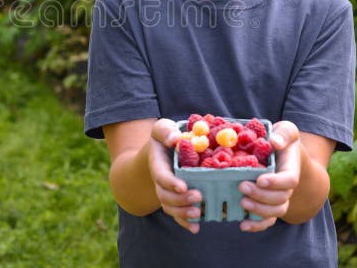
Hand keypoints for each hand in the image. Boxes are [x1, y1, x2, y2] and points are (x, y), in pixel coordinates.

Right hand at [148, 118, 202, 233]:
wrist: (160, 153)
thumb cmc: (165, 139)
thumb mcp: (162, 128)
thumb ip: (165, 131)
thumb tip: (175, 139)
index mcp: (158, 165)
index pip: (161, 176)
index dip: (170, 183)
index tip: (182, 186)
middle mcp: (161, 182)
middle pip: (165, 196)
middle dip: (180, 200)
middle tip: (198, 197)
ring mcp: (167, 193)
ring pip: (170, 208)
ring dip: (183, 213)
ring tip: (198, 213)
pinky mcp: (176, 200)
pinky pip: (177, 215)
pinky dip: (185, 223)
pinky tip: (196, 228)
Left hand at [237, 120, 300, 231]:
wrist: (285, 154)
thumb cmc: (282, 140)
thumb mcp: (286, 130)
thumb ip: (284, 134)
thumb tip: (274, 142)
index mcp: (291, 169)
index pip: (290, 180)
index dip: (276, 183)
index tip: (260, 178)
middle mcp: (286, 187)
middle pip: (280, 199)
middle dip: (262, 196)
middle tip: (242, 186)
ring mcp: (278, 198)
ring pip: (275, 212)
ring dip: (259, 210)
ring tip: (242, 202)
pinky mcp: (268, 205)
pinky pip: (267, 221)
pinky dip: (256, 226)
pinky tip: (242, 225)